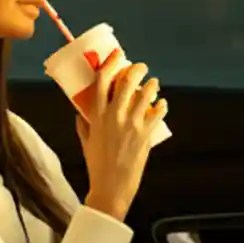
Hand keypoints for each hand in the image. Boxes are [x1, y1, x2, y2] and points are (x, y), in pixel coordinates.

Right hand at [78, 50, 168, 221]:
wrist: (111, 187)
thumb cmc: (97, 165)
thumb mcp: (86, 141)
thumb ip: (84, 124)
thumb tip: (81, 111)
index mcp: (97, 116)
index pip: (103, 81)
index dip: (110, 64)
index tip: (117, 55)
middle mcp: (114, 116)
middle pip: (127, 82)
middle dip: (136, 70)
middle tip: (141, 67)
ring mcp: (131, 125)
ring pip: (146, 94)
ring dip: (152, 85)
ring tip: (154, 84)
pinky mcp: (145, 135)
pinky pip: (157, 113)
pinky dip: (161, 106)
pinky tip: (162, 104)